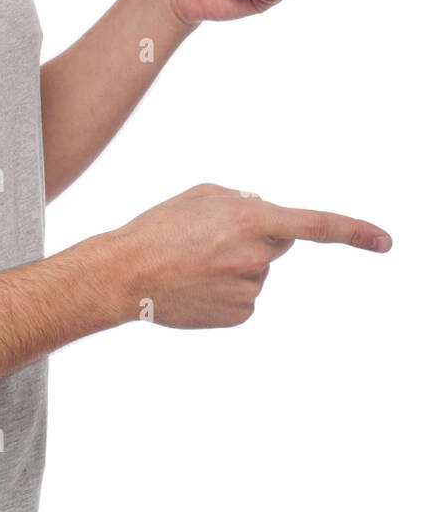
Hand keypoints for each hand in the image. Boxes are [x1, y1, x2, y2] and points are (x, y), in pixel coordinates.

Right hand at [100, 182, 391, 328]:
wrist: (125, 274)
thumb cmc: (159, 227)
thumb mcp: (202, 195)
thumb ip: (244, 201)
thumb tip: (267, 217)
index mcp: (251, 221)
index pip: (316, 226)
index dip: (355, 231)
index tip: (386, 242)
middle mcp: (257, 258)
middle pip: (278, 242)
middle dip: (257, 236)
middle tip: (210, 237)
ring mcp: (249, 291)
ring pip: (258, 271)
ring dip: (236, 264)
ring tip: (194, 262)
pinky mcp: (239, 316)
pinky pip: (245, 297)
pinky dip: (226, 290)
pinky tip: (197, 285)